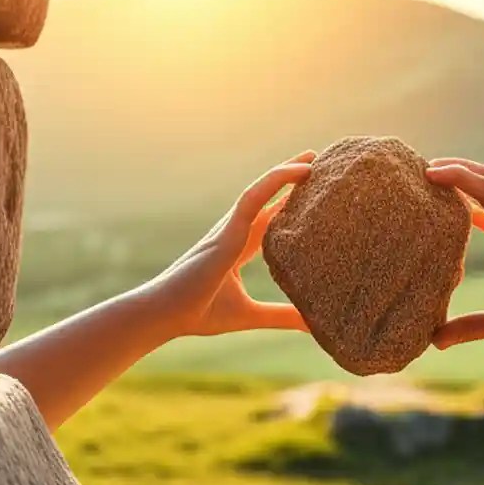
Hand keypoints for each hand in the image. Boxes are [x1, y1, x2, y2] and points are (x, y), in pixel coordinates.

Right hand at [152, 151, 314, 337]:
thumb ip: (282, 316)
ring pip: (261, 190)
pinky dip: (275, 181)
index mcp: (239, 247)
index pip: (269, 217)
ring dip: (285, 172)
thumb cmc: (199, 314)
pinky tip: (299, 171)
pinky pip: (253, 198)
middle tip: (317, 159)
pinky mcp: (226, 231)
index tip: (313, 188)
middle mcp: (234, 232)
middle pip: (267, 197)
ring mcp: (229, 228)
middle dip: (289, 177)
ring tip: (313, 158)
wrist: (166, 316)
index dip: (289, 202)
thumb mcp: (251, 315)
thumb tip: (315, 326)